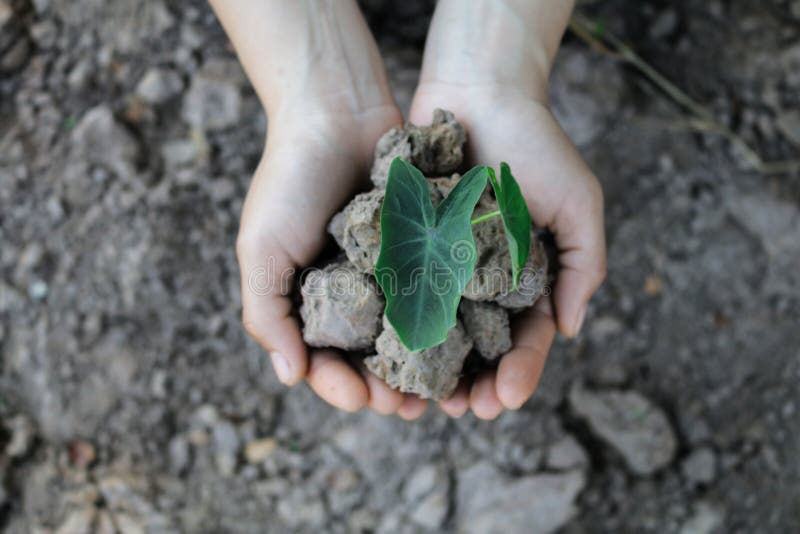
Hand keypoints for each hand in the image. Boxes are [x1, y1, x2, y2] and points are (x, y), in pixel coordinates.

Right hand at [218, 0, 430, 418]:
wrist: (336, 110)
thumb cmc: (289, 180)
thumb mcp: (261, 248)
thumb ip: (266, 313)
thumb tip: (291, 377)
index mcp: (308, 299)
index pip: (322, 360)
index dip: (339, 385)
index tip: (360, 398)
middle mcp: (350, 292)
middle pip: (370, 357)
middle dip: (386, 387)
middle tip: (406, 407)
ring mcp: (389, 272)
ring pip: (409, 335)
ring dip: (421, 368)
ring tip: (440, 391)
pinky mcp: (423, 248)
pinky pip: (437, 293)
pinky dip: (448, 322)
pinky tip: (464, 343)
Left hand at [408, 77, 605, 420]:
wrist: (478, 91)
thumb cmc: (535, 144)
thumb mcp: (578, 203)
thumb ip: (584, 265)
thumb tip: (570, 329)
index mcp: (525, 277)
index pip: (526, 338)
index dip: (519, 372)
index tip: (505, 399)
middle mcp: (481, 279)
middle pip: (477, 347)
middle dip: (472, 383)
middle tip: (463, 412)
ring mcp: (441, 264)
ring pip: (434, 332)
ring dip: (430, 369)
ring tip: (423, 400)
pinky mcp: (404, 244)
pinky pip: (398, 291)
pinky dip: (393, 325)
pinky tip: (385, 353)